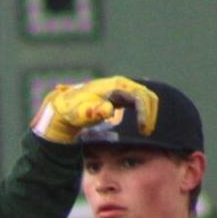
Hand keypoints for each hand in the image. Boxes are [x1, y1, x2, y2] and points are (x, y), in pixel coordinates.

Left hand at [31, 76, 157, 144]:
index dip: (144, 112)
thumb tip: (109, 110)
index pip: (139, 96)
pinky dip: (143, 112)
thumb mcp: (82, 112)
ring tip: (145, 131)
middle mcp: (121, 85)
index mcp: (116, 85)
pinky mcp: (120, 96)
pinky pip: (138, 101)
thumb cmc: (74, 110)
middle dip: (150, 113)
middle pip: (146, 95)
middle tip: (146, 132)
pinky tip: (141, 125)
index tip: (143, 130)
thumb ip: (94, 111)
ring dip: (148, 113)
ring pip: (144, 97)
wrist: (66, 106)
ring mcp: (122, 90)